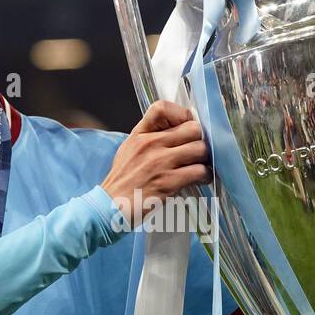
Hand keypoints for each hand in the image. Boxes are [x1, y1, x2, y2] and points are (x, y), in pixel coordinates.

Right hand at [101, 100, 209, 227]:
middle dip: (200, 140)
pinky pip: (199, 171)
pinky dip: (205, 175)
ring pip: (200, 149)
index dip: (181, 114)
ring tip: (200, 166)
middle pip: (192, 129)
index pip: (162, 108)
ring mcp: (160, 162)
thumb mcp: (129, 150)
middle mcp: (151, 144)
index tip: (185, 126)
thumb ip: (149, 137)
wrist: (110, 207)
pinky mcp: (168, 182)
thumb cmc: (122, 182)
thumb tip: (177, 130)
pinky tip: (200, 179)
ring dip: (205, 159)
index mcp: (140, 134)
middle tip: (198, 151)